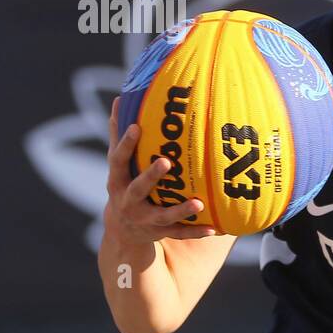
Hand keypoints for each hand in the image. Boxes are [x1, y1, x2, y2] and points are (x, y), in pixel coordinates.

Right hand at [105, 95, 215, 245]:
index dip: (126, 143)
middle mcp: (128, 201)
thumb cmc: (124, 185)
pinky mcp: (160, 232)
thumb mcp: (118, 164)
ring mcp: (144, 219)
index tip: (136, 126)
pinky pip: (180, 233)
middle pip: (138, 188)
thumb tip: (121, 99)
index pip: (118, 159)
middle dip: (151, 176)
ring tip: (198, 203)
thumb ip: (118, 135)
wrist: (123, 231)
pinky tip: (215, 228)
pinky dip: (196, 231)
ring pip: (163, 215)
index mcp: (118, 180)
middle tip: (166, 162)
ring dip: (180, 210)